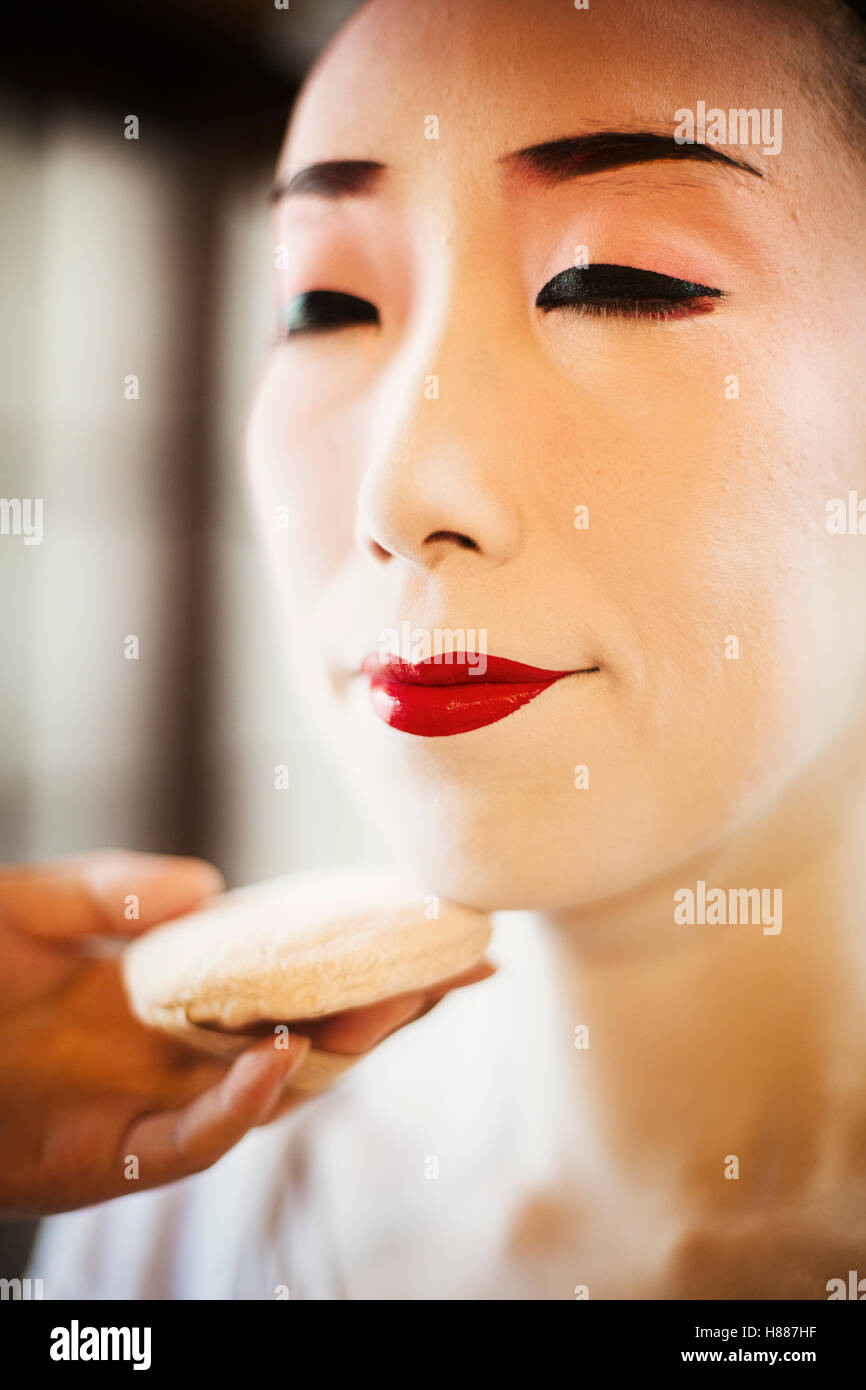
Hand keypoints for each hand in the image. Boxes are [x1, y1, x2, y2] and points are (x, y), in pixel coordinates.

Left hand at [0, 850, 493, 1214]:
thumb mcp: (32, 907)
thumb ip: (112, 890)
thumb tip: (213, 881)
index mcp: (170, 993)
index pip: (284, 975)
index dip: (356, 953)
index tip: (431, 922)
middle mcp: (178, 1052)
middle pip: (306, 1035)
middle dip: (384, 1005)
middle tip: (457, 966)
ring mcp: (153, 1106)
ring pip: (273, 1090)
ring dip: (336, 1052)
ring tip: (393, 1004)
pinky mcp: (115, 1156)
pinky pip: (195, 1138)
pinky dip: (243, 1105)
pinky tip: (279, 1058)